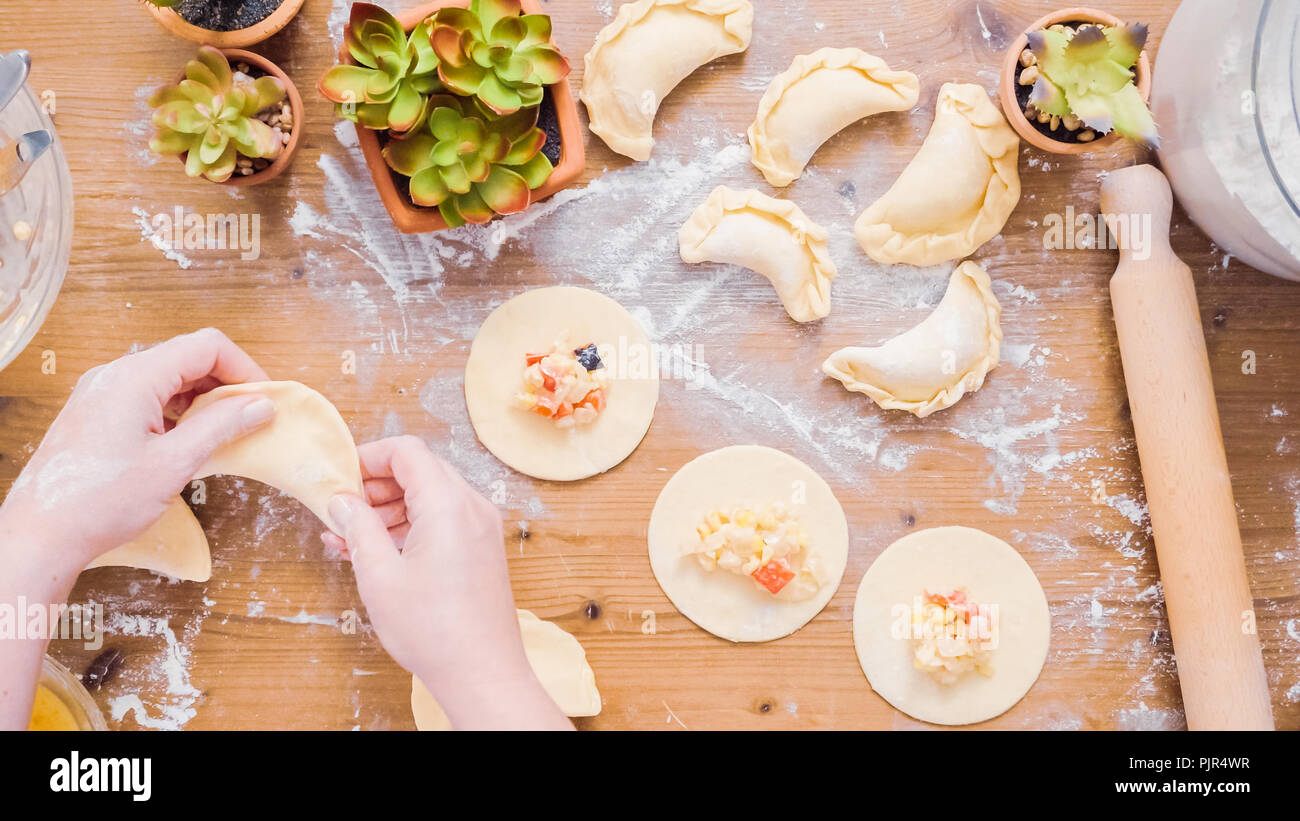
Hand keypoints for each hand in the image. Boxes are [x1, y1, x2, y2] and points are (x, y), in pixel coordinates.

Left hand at [0, 328, 273, 596]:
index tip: (265, 399)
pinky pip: (148, 396)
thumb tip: (262, 405)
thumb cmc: (102, 501)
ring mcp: (102, 392)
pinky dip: (177, 410)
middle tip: (251, 418)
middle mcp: (115, 375)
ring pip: (168, 377)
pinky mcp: (96, 413)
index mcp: (134, 377)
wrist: (41, 535)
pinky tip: (188, 440)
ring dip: (202, 398)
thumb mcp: (174, 463)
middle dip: (226, 383)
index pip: (206, 346)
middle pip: (187, 357)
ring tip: (223, 433)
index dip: (244, 368)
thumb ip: (222, 426)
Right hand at [324, 436, 570, 729]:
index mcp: (449, 504)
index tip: (340, 477)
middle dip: (377, 486)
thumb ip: (357, 528)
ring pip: (430, 498)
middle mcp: (472, 508)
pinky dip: (411, 528)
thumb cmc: (434, 629)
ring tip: (350, 539)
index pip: (407, 451)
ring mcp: (481, 529)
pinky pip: (443, 522)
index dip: (369, 457)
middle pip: (420, 471)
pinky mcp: (482, 550)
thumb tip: (341, 501)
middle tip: (342, 511)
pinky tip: (377, 553)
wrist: (482, 673)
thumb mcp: (379, 575)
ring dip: (390, 510)